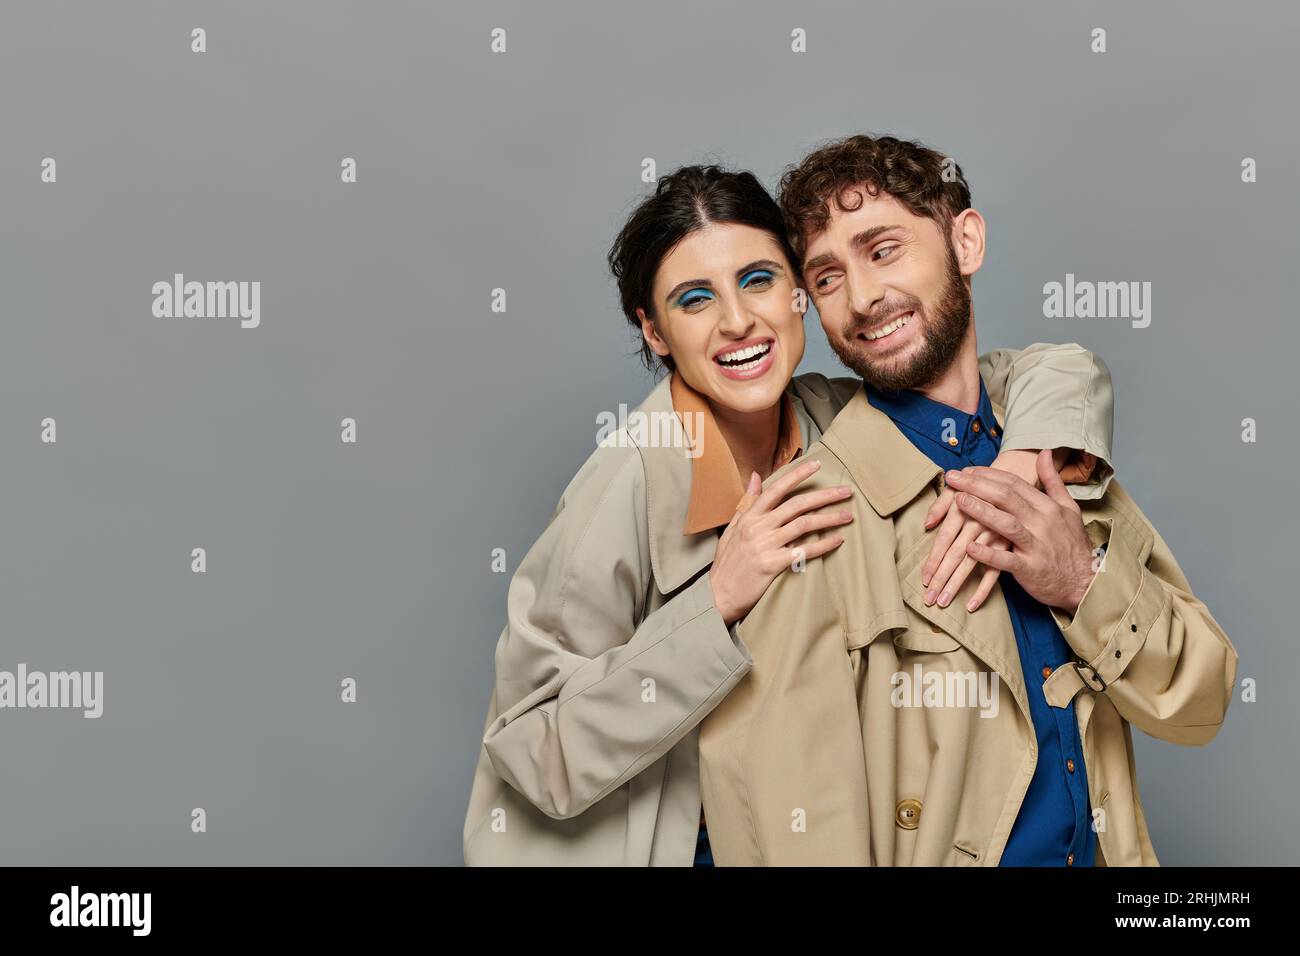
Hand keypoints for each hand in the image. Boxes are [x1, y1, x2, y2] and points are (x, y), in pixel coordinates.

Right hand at [709, 459, 853, 625]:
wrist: (718, 595)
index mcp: (749, 517)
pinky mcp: (772, 564)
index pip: (776, 489)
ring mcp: (765, 545)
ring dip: (829, 519)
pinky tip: (837, 540)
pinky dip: (823, 545)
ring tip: (848, 516)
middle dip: (825, 495)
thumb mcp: (732, 528)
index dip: (798, 475)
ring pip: (804, 525)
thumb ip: (747, 502)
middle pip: (797, 504)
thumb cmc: (727, 563)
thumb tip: (755, 476)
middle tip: (846, 491)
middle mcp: (758, 527)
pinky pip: (803, 551)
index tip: (817, 465)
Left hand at [943, 450, 1096, 613]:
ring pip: (1006, 524)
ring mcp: (1036, 545)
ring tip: (958, 501)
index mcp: (1048, 506)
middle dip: (977, 485)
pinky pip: (1007, 560)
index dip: (988, 474)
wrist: (1086, 582)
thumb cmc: (1072, 545)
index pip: (1014, 483)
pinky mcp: (1030, 569)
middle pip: (1006, 497)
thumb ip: (1053, 481)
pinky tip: (970, 547)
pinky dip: (988, 554)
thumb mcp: (1069, 508)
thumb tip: (1045, 452)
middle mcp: (1042, 522)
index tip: (967, 469)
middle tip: (952, 478)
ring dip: (980, 511)